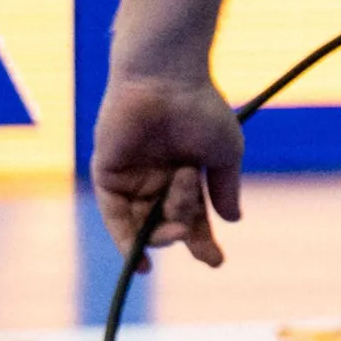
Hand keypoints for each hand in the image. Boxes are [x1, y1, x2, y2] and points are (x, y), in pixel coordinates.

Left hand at [92, 71, 242, 266]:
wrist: (166, 79)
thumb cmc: (200, 109)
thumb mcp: (224, 154)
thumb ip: (224, 188)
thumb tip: (232, 220)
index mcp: (186, 174)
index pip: (194, 216)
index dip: (204, 241)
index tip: (216, 262)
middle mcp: (157, 179)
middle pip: (168, 224)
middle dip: (183, 236)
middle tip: (192, 231)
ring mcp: (132, 178)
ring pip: (145, 223)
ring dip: (163, 231)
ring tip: (179, 224)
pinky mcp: (108, 174)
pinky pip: (114, 215)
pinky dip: (124, 239)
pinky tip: (140, 258)